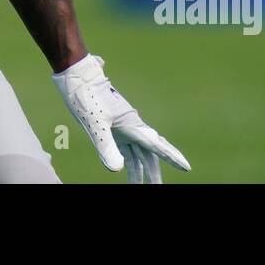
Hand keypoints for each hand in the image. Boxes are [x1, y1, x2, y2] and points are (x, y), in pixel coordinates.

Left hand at [53, 53, 190, 182]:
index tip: (186, 167)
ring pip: (137, 154)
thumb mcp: (94, 123)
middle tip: (157, 189)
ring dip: (140, 171)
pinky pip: (125, 149)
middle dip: (154, 173)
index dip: (172, 157)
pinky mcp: (112, 128)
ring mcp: (122, 128)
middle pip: (148, 155)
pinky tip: (125, 171)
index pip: (156, 146)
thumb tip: (116, 170)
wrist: (77, 76)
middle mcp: (131, 127)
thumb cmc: (87, 96)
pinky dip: (128, 161)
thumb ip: (105, 145)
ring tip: (140, 187)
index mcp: (133, 125)